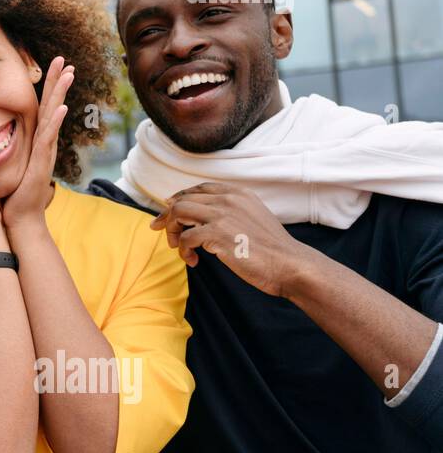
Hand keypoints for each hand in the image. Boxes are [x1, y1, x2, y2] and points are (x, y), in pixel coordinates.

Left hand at [0, 56, 72, 234]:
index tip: (50, 66)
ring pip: (53, 117)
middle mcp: (43, 144)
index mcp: (35, 142)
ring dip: (60, 94)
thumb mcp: (7, 164)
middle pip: (51, 106)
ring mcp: (45, 153)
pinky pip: (48, 139)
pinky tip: (61, 108)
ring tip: (68, 73)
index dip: (46, 87)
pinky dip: (55, 123)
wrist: (18, 219)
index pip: (41, 108)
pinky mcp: (41, 164)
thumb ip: (5, 149)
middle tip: (63, 59)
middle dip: (57, 82)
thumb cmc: (11, 195)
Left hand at [149, 182, 305, 295]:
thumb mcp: (254, 217)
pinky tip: (193, 261)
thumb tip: (201, 215)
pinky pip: (185, 238)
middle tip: (162, 233)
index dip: (179, 199)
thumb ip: (231, 211)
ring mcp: (222, 215)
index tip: (168, 211)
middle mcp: (228, 199)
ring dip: (172, 232)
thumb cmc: (271, 248)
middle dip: (167, 217)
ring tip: (179, 248)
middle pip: (183, 199)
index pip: (198, 189)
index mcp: (238, 193)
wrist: (290, 264)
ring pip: (178, 213)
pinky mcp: (217, 234)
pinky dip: (183, 251)